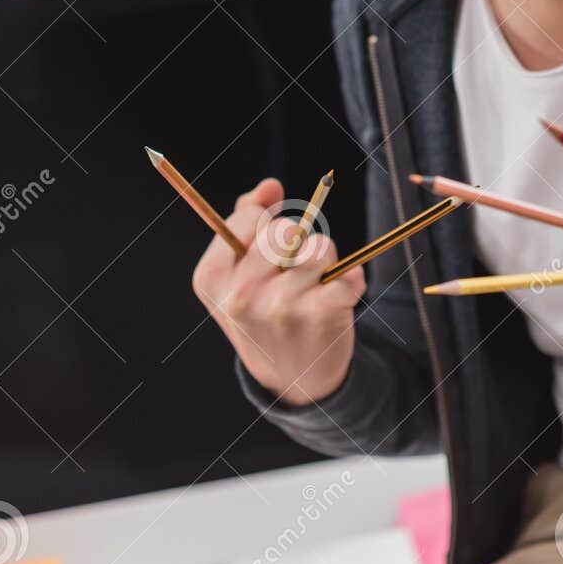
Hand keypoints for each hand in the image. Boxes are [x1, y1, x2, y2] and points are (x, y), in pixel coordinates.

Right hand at [191, 177, 362, 405]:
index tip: (267, 251)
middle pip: (285, 228)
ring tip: (314, 288)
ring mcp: (279, 308)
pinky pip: (348, 272)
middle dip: (297, 242)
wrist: (294, 377)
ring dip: (325, 261)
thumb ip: (247, 218)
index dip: (267, 223)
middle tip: (293, 272)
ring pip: (320, 246)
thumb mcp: (239, 272)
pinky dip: (351, 281)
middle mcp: (240, 295)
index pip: (250, 215)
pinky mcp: (320, 316)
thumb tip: (270, 185)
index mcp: (211, 277)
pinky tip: (335, 303)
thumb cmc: (265, 310)